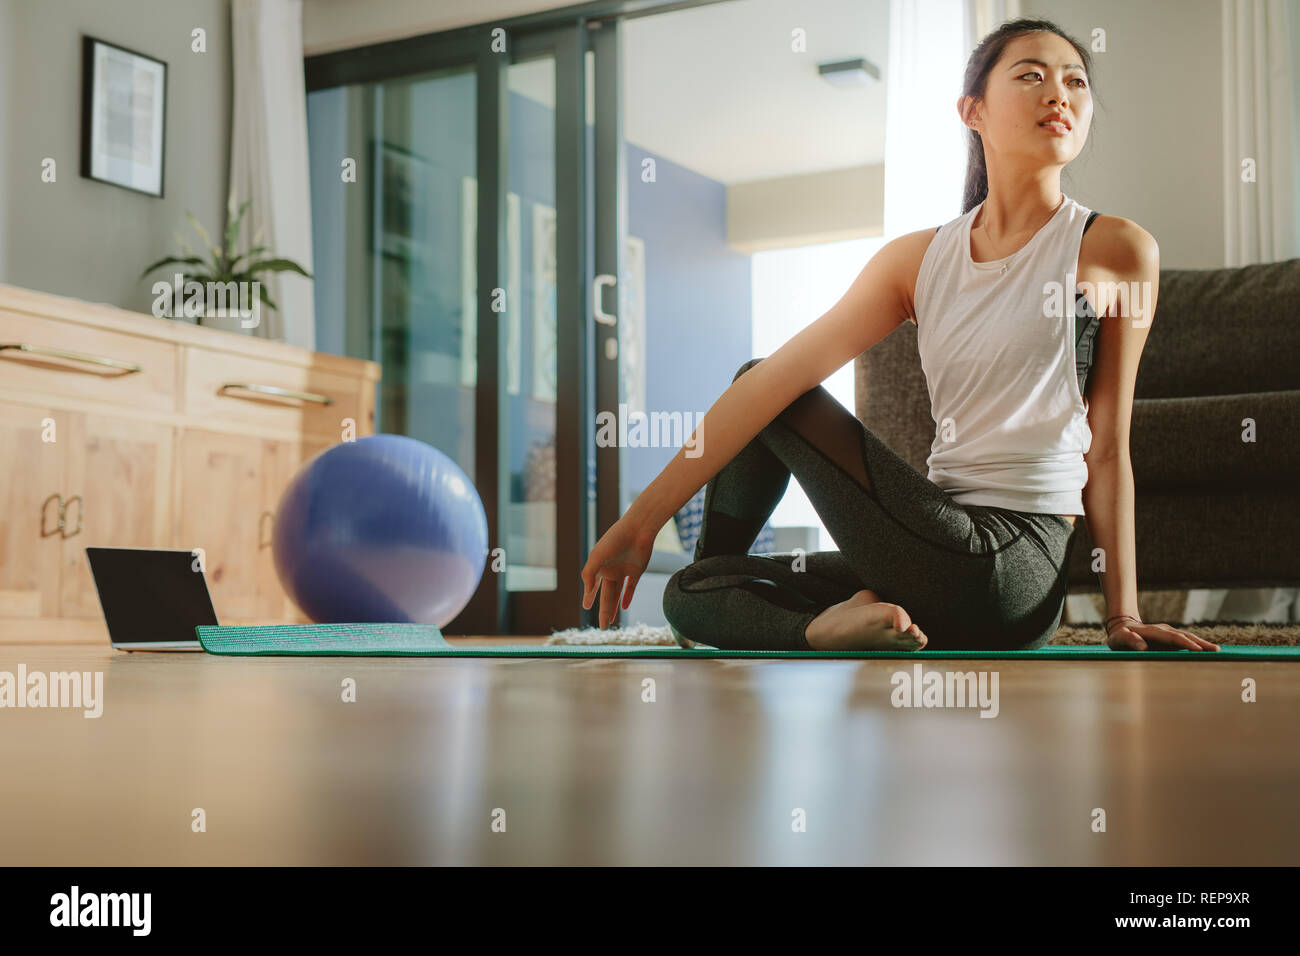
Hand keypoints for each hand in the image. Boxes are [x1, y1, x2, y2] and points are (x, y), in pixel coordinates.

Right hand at [580, 516, 654, 628]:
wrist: (638, 529)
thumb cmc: (615, 540)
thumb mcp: (597, 556)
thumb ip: (590, 573)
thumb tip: (587, 591)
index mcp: (599, 566)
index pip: (592, 586)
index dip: (589, 597)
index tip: (585, 607)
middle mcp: (610, 570)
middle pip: (606, 595)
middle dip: (604, 611)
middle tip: (602, 628)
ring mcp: (624, 571)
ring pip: (618, 594)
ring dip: (614, 608)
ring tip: (610, 622)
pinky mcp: (637, 571)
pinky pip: (631, 588)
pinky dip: (628, 597)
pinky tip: (624, 607)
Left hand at [1105, 617, 1219, 651]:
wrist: (1122, 627)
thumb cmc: (1120, 636)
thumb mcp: (1119, 639)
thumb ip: (1129, 641)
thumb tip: (1142, 647)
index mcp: (1153, 632)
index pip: (1172, 638)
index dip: (1185, 644)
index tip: (1198, 650)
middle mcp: (1164, 630)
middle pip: (1185, 637)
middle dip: (1200, 643)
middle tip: (1216, 651)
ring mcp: (1169, 633)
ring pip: (1188, 638)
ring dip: (1202, 644)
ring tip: (1217, 651)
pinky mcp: (1170, 638)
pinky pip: (1186, 641)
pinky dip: (1197, 645)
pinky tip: (1208, 652)